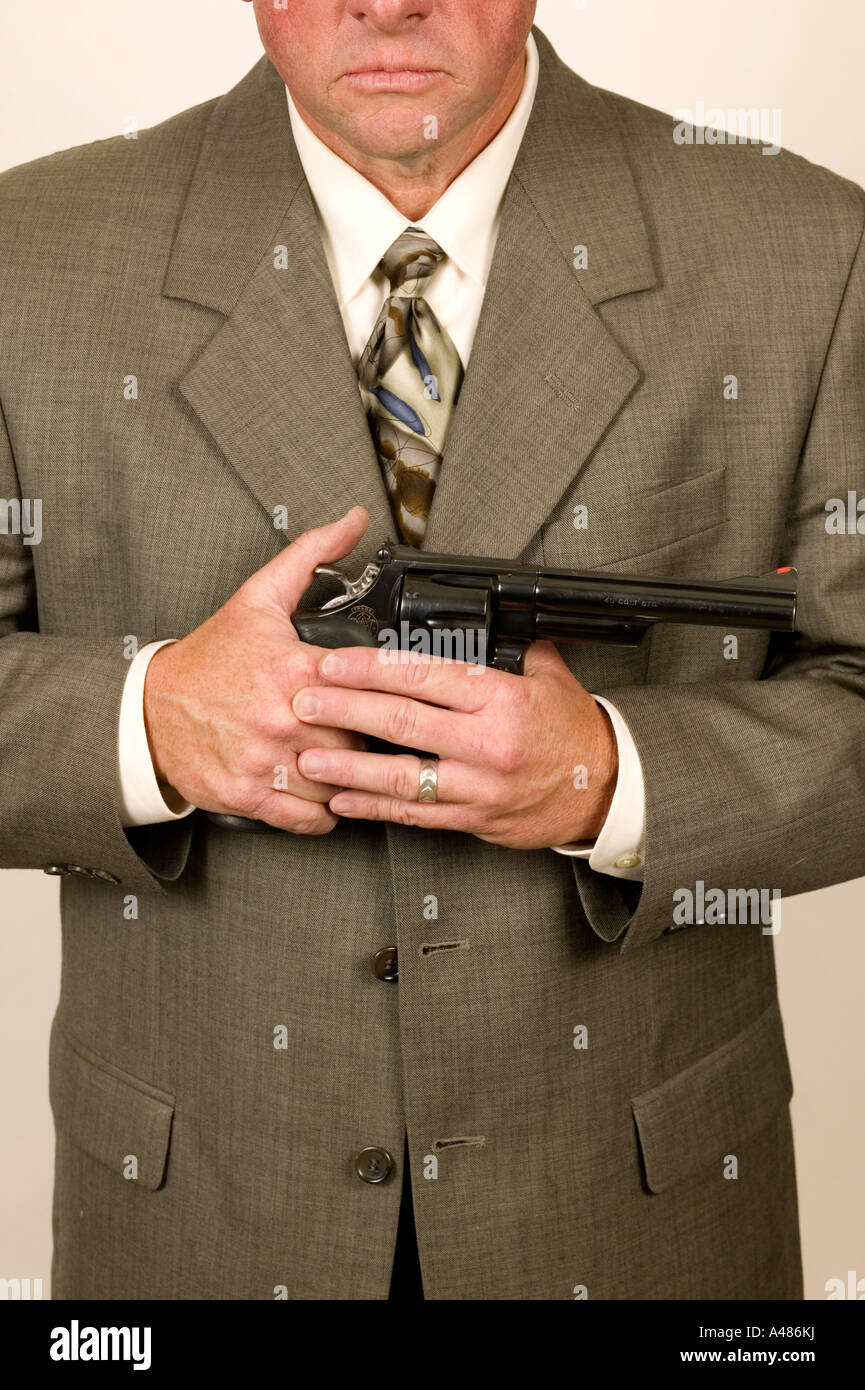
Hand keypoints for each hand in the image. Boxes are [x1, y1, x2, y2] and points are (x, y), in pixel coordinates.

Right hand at [143, 506, 369, 832]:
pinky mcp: (249, 796)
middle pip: (360, 739)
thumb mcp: (259, 598)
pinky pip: (310, 818)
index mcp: (294, 669)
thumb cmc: (210, 659)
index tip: (388, 697)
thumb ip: (312, 555)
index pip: (370, 689)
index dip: (384, 695)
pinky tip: (321, 792)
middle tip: (363, 731)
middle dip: (365, 736)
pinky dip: (322, 812)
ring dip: (347, 777)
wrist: (149, 709)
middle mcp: (282, 718)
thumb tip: (353, 521)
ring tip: (342, 763)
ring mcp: (265, 761)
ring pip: (340, 782)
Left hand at [291, 641, 618, 849]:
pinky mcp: (473, 819)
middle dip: (345, 709)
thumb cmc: (574, 731)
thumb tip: (474, 618)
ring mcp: (478, 786)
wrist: (605, 789)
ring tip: (308, 756)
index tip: (334, 662)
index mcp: (500, 699)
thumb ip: (507, 648)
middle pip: (402, 721)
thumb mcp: (549, 676)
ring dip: (349, 766)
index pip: (425, 676)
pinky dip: (374, 808)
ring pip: (401, 776)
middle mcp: (486, 743)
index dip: (372, 668)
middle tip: (303, 699)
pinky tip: (341, 800)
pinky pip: (415, 814)